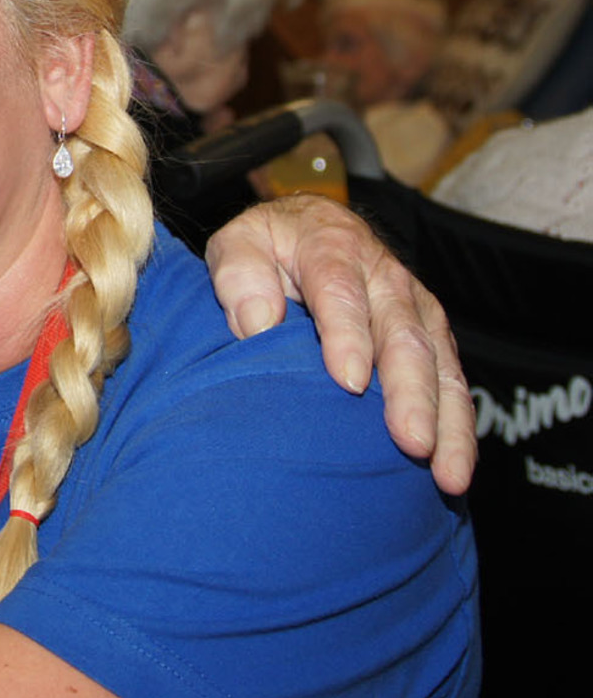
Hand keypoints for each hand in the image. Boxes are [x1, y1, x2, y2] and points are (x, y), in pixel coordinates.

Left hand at [205, 193, 474, 493]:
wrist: (308, 224)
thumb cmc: (267, 245)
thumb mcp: (238, 243)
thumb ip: (239, 276)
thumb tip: (257, 324)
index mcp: (332, 248)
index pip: (340, 291)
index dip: (347, 335)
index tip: (348, 381)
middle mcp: (384, 277)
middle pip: (402, 336)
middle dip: (411, 393)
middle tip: (411, 442)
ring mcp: (415, 307)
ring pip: (440, 364)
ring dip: (447, 421)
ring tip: (447, 473)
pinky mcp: (432, 333)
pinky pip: (452, 380)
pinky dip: (458, 427)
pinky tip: (455, 469)